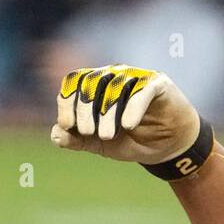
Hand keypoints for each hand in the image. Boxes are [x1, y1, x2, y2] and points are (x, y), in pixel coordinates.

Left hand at [51, 64, 200, 165]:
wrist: (168, 148)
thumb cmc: (133, 140)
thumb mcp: (101, 144)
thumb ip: (77, 140)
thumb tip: (55, 135)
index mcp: (96, 86)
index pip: (74, 83)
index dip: (67, 103)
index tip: (67, 125)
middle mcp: (114, 76)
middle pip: (91, 82)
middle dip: (85, 109)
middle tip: (89, 134)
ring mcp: (136, 77)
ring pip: (115, 86)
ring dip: (108, 113)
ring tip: (108, 136)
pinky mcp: (158, 84)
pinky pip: (142, 90)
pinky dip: (132, 108)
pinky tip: (128, 126)